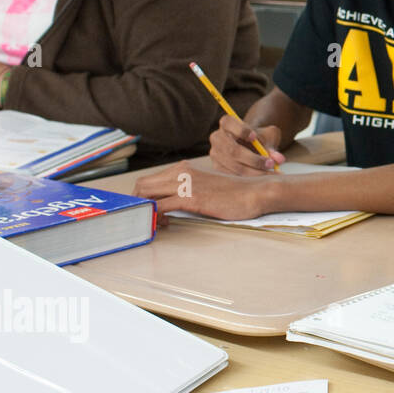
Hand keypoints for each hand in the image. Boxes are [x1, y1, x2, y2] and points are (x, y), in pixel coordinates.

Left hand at [133, 161, 273, 219]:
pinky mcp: (190, 197)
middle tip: (147, 218)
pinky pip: (160, 207)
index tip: (150, 210)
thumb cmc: (235, 192)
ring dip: (144, 210)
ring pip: (146, 195)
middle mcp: (181, 172)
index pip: (150, 180)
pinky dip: (155, 217)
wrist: (255, 192)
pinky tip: (164, 224)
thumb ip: (188, 188)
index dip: (144, 196)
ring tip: (156, 223)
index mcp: (184, 168)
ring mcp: (184, 184)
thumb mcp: (206, 184)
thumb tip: (172, 203)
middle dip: (138, 203)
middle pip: (142, 185)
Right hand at [209, 114, 284, 175]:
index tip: (255, 137)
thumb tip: (279, 159)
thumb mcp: (268, 136)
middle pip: (232, 150)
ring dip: (254, 172)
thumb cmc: (260, 138)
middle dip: (253, 159)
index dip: (240, 130)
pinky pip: (232, 176)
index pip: (228, 122)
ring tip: (271, 174)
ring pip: (234, 166)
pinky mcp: (217, 168)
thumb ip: (272, 144)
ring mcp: (215, 154)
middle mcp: (217, 137)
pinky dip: (249, 179)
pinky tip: (262, 180)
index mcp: (227, 123)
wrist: (253, 147)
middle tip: (270, 164)